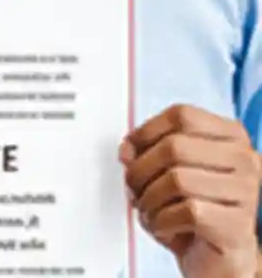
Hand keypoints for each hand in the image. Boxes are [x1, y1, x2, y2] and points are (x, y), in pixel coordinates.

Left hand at [121, 104, 261, 277]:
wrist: (219, 259)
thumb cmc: (193, 210)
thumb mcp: (167, 173)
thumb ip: (146, 153)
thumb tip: (127, 150)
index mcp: (231, 137)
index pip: (182, 116)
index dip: (146, 132)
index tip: (130, 152)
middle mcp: (245, 159)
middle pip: (174, 147)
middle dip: (140, 171)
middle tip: (135, 190)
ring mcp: (246, 191)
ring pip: (177, 180)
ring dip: (148, 200)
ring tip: (150, 212)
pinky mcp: (237, 224)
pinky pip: (186, 212)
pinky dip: (161, 222)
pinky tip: (164, 227)